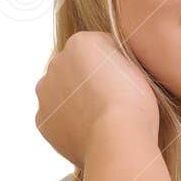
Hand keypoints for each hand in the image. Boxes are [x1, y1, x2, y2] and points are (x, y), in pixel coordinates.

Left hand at [35, 31, 159, 165]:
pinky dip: (71, 123)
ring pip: (63, 93)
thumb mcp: (137, 63)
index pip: (100, 47)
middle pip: (76, 68)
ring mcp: (45, 93)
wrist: (118, 138)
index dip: (118, 65)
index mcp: (80, 42)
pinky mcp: (43, 120)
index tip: (129, 81)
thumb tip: (112, 66)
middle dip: (90, 80)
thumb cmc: (134, 101)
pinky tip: (91, 131)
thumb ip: (117, 57)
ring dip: (77, 101)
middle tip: (115, 100)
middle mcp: (55, 62)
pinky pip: (59, 117)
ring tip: (103, 118)